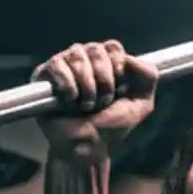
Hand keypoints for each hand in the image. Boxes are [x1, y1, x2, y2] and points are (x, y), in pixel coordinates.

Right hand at [33, 41, 158, 159]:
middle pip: (96, 49)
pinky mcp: (44, 74)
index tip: (118, 90)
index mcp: (107, 62)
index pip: (113, 47)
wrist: (86, 146)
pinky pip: (57, 65)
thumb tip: (131, 57)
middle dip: (104, 80)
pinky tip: (69, 100)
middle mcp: (85, 59)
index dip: (118, 67)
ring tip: (86, 105)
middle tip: (102, 102)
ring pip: (77, 55)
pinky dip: (68, 85)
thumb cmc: (111, 127)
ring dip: (87, 86)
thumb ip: (148, 77)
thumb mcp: (141, 104)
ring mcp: (64, 64)